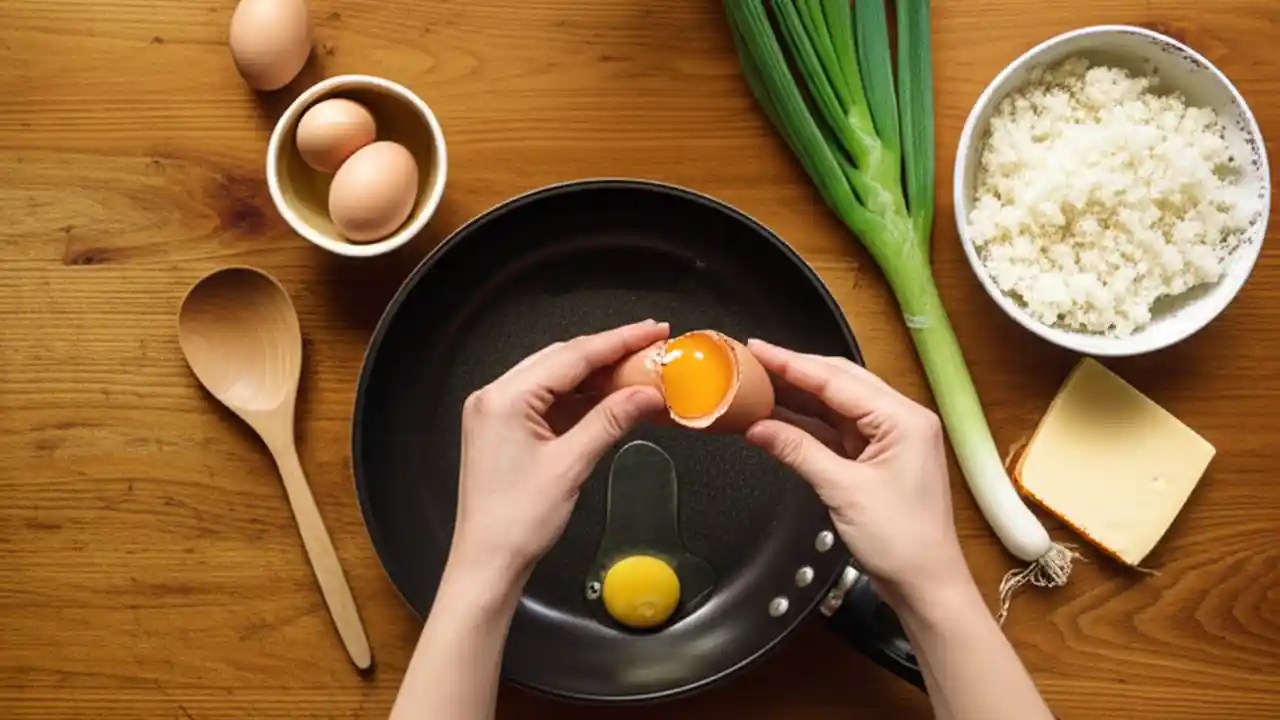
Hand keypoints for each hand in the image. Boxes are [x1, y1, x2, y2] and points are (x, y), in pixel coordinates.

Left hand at [448, 320, 668, 586]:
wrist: (487, 562)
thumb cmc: (517, 522)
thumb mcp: (571, 464)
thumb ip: (610, 420)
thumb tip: (646, 393)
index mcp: (504, 398)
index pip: (571, 356)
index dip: (618, 341)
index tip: (651, 331)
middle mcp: (494, 397)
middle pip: (562, 360)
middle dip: (609, 353)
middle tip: (651, 347)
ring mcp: (496, 412)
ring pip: (555, 378)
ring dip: (596, 375)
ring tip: (638, 370)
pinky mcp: (503, 429)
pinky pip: (547, 400)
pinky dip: (579, 397)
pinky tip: (609, 397)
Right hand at [743, 339, 969, 610]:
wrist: (926, 584)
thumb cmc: (902, 542)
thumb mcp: (843, 491)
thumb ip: (798, 452)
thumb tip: (758, 428)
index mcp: (903, 419)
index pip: (837, 380)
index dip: (793, 363)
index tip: (758, 348)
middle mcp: (900, 419)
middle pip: (838, 383)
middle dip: (794, 372)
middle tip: (752, 361)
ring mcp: (889, 438)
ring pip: (835, 405)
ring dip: (797, 396)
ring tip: (757, 383)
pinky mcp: (877, 457)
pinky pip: (835, 430)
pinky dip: (806, 424)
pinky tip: (777, 416)